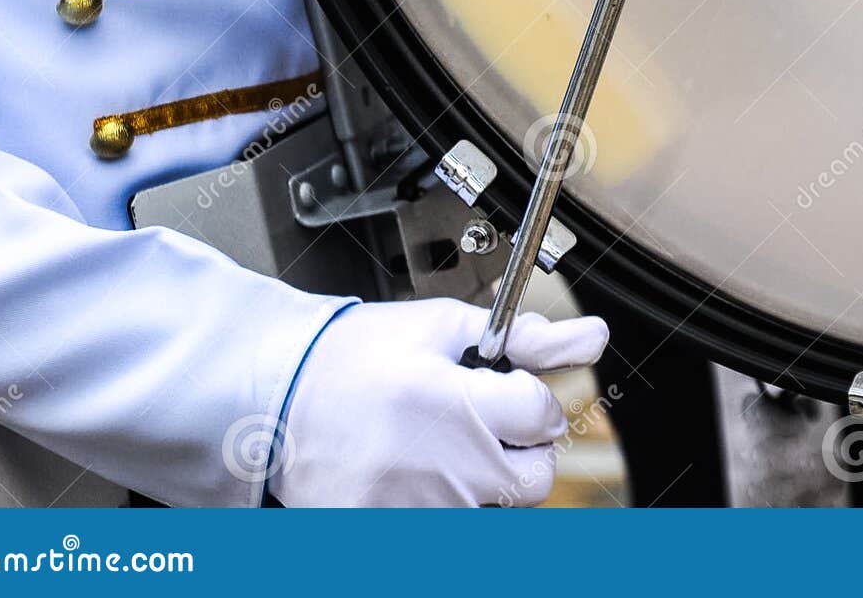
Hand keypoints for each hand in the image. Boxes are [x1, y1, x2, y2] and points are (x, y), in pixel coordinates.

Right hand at [270, 299, 607, 506]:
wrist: (272, 401)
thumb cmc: (350, 360)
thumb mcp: (437, 326)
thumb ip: (519, 335)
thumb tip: (590, 337)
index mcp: (456, 408)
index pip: (543, 416)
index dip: (528, 396)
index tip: (503, 389)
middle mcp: (444, 470)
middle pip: (534, 476)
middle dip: (520, 447)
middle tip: (482, 423)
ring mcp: (418, 514)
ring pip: (492, 505)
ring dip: (480, 477)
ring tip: (433, 445)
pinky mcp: (390, 536)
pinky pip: (449, 526)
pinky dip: (443, 503)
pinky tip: (414, 475)